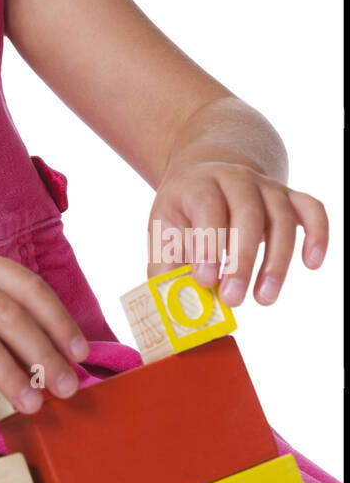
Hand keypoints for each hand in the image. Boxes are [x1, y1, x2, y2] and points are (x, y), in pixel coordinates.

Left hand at [148, 162, 327, 306]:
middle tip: (233, 300)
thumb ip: (168, 267)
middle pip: (247, 214)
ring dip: (276, 262)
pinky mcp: (290, 197)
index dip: (209, 245)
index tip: (206, 281)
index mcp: (199, 184)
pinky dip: (318, 235)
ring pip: (282, 218)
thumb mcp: (165, 230)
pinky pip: (312, 210)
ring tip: (264, 298)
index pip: (208, 208)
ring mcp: (266, 186)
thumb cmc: (185, 212)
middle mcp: (235, 179)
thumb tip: (177, 307)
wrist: (208, 175)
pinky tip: (311, 263)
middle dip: (242, 261)